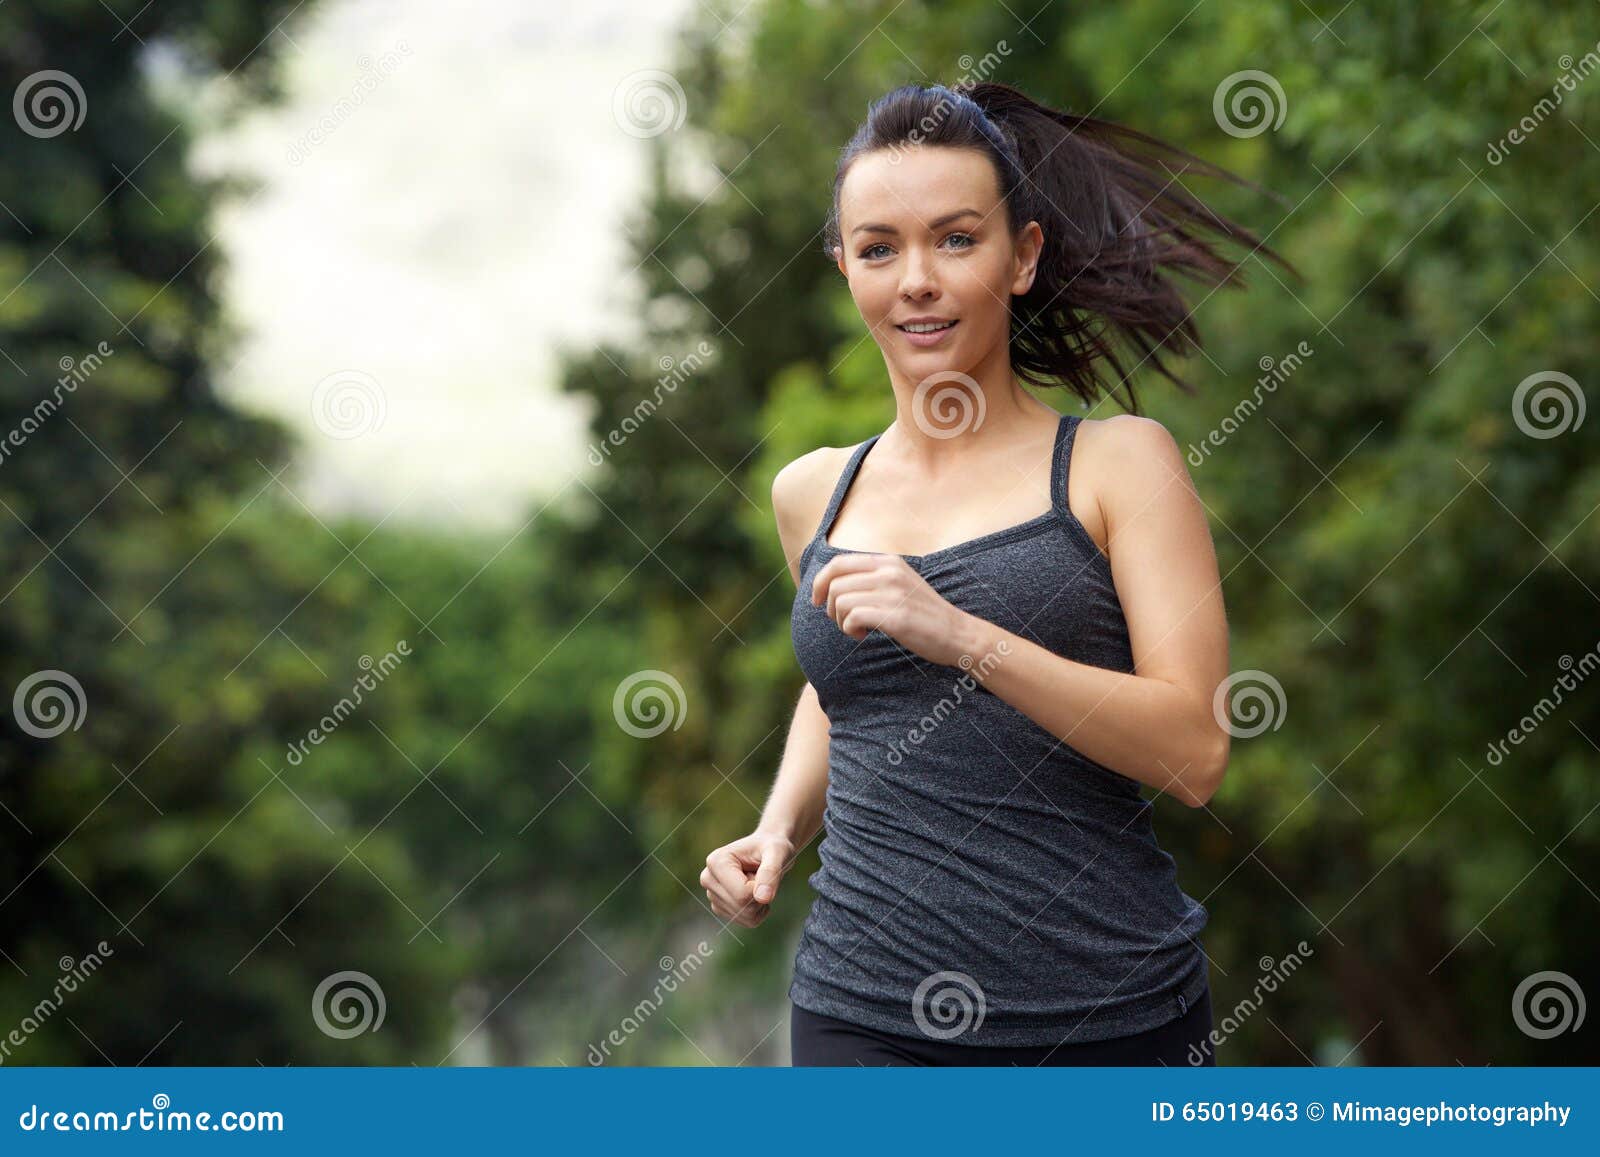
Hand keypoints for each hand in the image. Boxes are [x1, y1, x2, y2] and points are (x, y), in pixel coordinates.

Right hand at [700, 829, 793, 927]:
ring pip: (746, 917)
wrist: (768, 851)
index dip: (762, 888)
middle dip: (761, 896)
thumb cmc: (772, 847)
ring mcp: (712, 895)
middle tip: (762, 876)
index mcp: (716, 862)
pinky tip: (756, 892)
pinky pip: (747, 921)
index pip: (742, 894)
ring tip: (758, 882)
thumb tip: (763, 898)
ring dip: (761, 903)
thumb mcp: (777, 853)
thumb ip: (770, 873)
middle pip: (742, 908)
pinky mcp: (720, 907)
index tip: (763, 870)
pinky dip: (759, 911)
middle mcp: (708, 879)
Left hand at [811, 551, 980, 667]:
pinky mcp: (895, 616)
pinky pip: (852, 618)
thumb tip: (832, 583)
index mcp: (888, 562)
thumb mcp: (900, 583)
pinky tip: (863, 635)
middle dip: (829, 607)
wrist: (957, 633)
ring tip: (856, 629)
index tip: (816, 600)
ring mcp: (893, 593)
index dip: (819, 581)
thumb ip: (873, 577)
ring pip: (840, 601)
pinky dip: (850, 630)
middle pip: (835, 584)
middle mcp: (889, 572)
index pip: (838, 563)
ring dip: (840, 621)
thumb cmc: (923, 613)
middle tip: (841, 621)